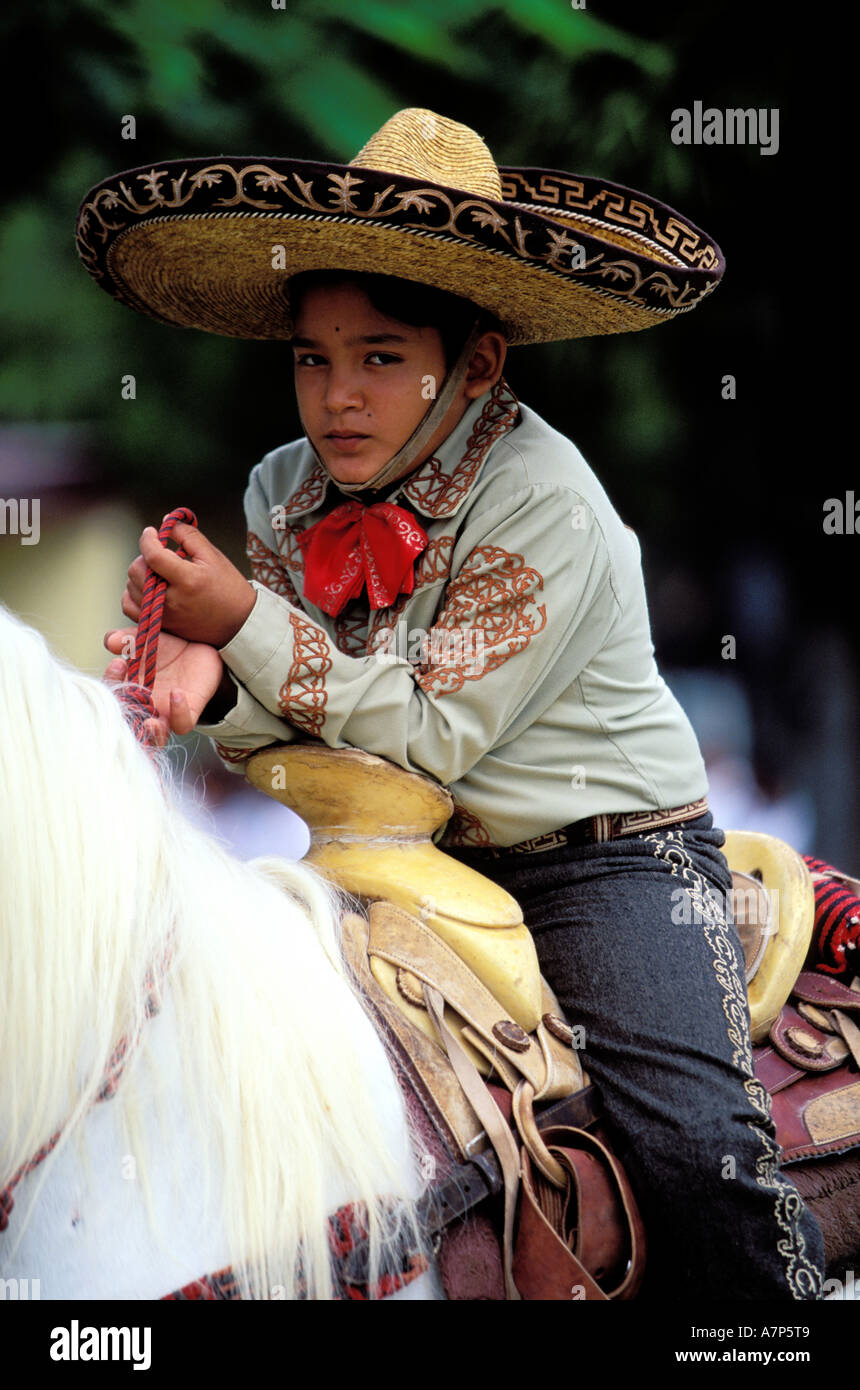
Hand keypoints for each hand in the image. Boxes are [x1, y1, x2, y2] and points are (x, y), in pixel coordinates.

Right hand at [104, 627, 225, 746]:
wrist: (201, 645)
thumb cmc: (168, 647)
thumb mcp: (146, 638)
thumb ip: (127, 638)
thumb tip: (110, 641)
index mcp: (130, 690)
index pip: (113, 695)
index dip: (112, 682)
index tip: (118, 663)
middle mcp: (146, 707)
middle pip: (130, 722)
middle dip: (126, 712)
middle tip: (127, 694)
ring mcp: (167, 714)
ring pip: (156, 738)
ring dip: (152, 733)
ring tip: (150, 723)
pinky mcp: (190, 712)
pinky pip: (183, 723)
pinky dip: (179, 712)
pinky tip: (176, 693)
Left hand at [122, 520, 255, 647]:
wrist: (238, 623)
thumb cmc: (228, 587)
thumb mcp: (213, 556)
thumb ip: (188, 535)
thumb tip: (166, 522)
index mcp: (188, 580)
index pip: (153, 555)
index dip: (147, 539)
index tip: (151, 532)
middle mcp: (172, 601)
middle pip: (137, 570)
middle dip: (145, 556)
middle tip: (161, 555)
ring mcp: (164, 616)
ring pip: (131, 587)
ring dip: (141, 574)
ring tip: (160, 573)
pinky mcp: (160, 626)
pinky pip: (130, 606)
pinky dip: (134, 593)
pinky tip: (149, 587)